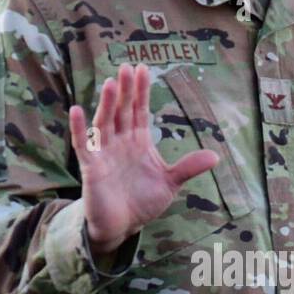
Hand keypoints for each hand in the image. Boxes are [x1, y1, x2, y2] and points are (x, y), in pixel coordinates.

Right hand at [70, 63, 218, 254]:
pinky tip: (77, 110)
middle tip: (127, 67)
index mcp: (138, 142)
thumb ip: (188, 167)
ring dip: (107, 104)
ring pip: (105, 123)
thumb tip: (216, 156)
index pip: (139, 110)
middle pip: (122, 111)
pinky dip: (80, 129)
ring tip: (111, 83)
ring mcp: (104, 153)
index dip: (141, 91)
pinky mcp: (91, 168)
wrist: (122, 226)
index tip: (144, 69)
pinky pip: (84, 145)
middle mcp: (120, 142)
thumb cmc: (142, 201)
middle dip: (125, 90)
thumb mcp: (169, 182)